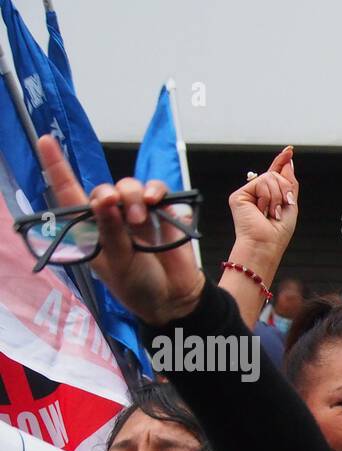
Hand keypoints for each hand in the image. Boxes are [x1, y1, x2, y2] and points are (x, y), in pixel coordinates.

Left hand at [37, 135, 203, 324]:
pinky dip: (157, 191)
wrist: (175, 298)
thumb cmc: (138, 285)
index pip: (69, 194)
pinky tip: (157, 201)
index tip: (45, 141)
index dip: (57, 167)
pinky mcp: (161, 212)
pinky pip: (157, 189)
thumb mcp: (119, 263)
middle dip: (114, 196)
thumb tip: (104, 199)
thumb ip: (111, 231)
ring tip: (143, 219)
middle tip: (130, 219)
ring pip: (130, 186)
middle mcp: (110, 217)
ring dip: (136, 197)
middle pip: (104, 188)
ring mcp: (136, 213)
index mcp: (91, 230)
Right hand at [227, 146, 297, 268]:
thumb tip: (289, 162)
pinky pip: (260, 182)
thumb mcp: (290, 205)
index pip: (276, 174)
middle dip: (285, 189)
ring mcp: (248, 193)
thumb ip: (290, 183)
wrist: (266, 243)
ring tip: (271, 212)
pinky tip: (262, 210)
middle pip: (276, 175)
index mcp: (270, 196)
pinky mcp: (239, 195)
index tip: (289, 150)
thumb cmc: (278, 232)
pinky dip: (267, 197)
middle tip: (282, 206)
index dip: (282, 162)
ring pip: (269, 177)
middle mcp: (257, 193)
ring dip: (277, 196)